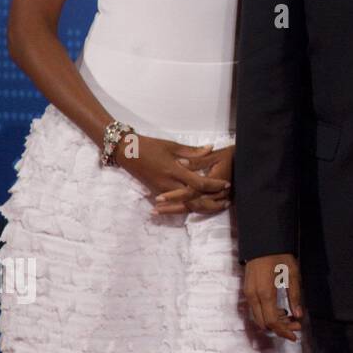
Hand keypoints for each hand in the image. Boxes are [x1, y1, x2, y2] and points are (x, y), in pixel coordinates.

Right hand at [114, 132, 229, 205]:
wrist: (126, 152)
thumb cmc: (149, 146)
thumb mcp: (172, 146)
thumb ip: (192, 151)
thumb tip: (210, 148)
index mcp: (174, 170)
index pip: (198, 182)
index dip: (214, 185)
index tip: (227, 184)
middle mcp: (168, 184)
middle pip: (193, 199)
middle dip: (211, 202)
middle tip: (227, 201)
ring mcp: (161, 190)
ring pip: (185, 204)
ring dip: (202, 206)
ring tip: (217, 206)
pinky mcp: (157, 193)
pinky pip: (175, 203)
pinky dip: (188, 205)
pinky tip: (200, 205)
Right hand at [243, 253, 302, 341]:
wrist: (262, 242)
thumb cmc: (279, 256)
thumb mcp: (293, 274)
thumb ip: (295, 296)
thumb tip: (298, 315)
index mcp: (265, 293)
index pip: (272, 321)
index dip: (283, 331)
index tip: (295, 335)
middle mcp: (253, 296)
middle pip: (264, 323)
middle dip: (280, 328)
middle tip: (296, 325)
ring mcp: (248, 294)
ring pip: (259, 318)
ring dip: (274, 322)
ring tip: (290, 317)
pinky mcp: (247, 291)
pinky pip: (256, 311)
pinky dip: (267, 315)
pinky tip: (280, 311)